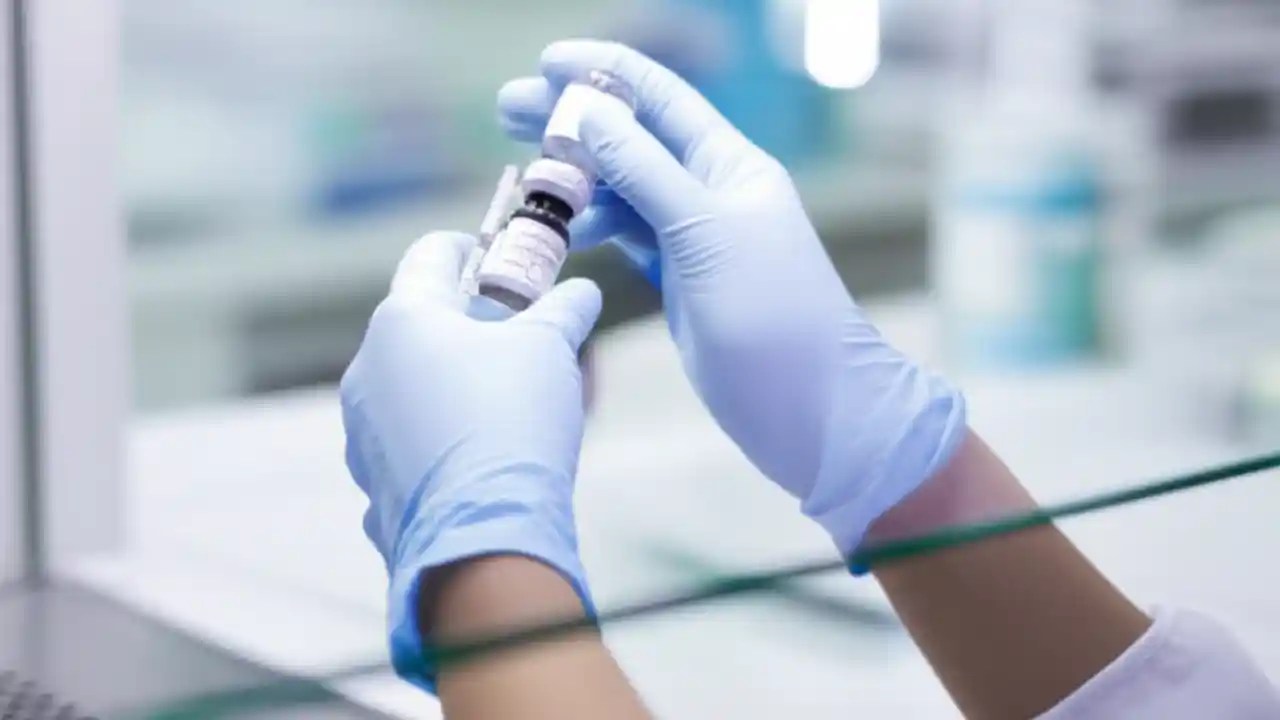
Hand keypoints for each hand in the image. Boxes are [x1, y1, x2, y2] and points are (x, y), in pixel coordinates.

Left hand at [341, 232, 601, 686]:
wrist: (484, 535)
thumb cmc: (512, 422)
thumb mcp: (550, 348)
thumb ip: (564, 309)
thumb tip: (581, 291)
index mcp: (401, 320)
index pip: (432, 255)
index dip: (476, 249)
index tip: (508, 261)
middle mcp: (367, 370)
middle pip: (423, 325)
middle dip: (475, 326)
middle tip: (526, 339)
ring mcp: (363, 432)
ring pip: (415, 388)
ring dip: (458, 384)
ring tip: (513, 405)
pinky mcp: (375, 482)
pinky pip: (412, 446)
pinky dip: (445, 440)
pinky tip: (486, 458)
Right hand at [498, 41, 966, 552]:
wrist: (814, 409)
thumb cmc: (774, 318)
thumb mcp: (705, 235)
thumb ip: (645, 173)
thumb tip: (588, 114)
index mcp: (730, 165)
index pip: (660, 99)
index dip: (603, 73)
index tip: (544, 62)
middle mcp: (711, 191)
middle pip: (632, 138)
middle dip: (572, 120)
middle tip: (506, 110)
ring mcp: (695, 237)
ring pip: (624, 188)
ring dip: (575, 174)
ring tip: (520, 171)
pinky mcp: (681, 280)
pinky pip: (628, 235)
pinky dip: (592, 223)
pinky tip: (560, 224)